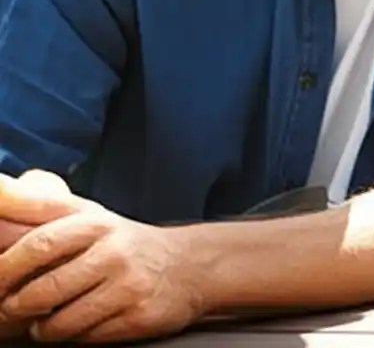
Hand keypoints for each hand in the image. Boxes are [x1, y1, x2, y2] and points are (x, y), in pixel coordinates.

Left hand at [0, 203, 204, 342]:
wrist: (190, 266)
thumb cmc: (123, 243)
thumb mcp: (87, 215)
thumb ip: (38, 204)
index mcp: (97, 224)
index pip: (40, 244)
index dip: (7, 267)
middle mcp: (115, 252)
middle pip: (45, 290)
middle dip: (17, 306)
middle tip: (10, 309)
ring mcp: (129, 285)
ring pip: (62, 321)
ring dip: (42, 328)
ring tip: (43, 320)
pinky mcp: (140, 316)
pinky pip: (89, 337)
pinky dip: (74, 336)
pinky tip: (78, 324)